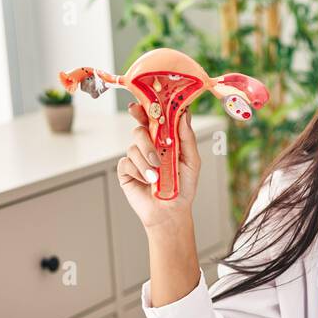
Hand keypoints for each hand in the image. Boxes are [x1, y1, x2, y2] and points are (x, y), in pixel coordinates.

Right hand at [115, 101, 201, 232]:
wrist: (171, 212)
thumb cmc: (183, 187)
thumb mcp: (192, 161)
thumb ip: (187, 137)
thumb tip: (184, 114)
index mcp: (163, 140)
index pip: (153, 120)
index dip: (146, 110)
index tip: (141, 105)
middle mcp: (148, 146)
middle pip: (139, 128)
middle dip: (144, 134)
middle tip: (150, 140)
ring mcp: (136, 158)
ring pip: (133, 146)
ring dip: (147, 159)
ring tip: (157, 174)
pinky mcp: (126, 171)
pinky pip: (127, 162)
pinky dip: (139, 171)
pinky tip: (148, 181)